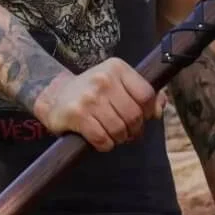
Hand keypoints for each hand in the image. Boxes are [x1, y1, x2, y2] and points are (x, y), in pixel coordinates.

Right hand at [34, 57, 166, 151]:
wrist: (54, 97)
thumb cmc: (93, 94)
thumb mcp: (118, 84)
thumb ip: (142, 94)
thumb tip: (160, 108)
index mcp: (117, 68)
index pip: (146, 95)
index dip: (147, 112)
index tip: (140, 118)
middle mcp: (103, 79)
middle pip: (134, 116)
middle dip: (133, 130)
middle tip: (125, 132)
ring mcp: (89, 96)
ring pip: (120, 129)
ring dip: (119, 139)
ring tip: (112, 135)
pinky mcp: (77, 114)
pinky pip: (102, 139)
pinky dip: (105, 145)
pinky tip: (100, 140)